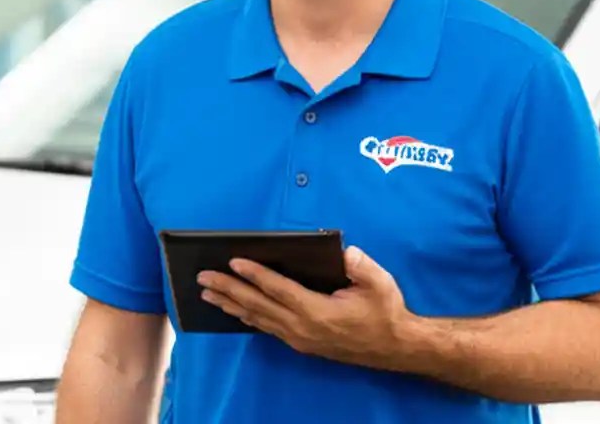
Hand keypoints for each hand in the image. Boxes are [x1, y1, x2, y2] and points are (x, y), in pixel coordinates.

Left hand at [197, 246, 416, 369]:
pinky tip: (235, 310)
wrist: (396, 348)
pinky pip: (267, 328)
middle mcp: (302, 327)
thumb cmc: (386, 312)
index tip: (233, 262)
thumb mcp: (380, 284)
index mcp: (318, 311)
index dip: (255, 275)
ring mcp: (299, 338)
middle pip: (258, 305)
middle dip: (229, 289)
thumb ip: (361, 266)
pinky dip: (247, 317)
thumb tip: (344, 252)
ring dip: (231, 305)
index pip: (279, 289)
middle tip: (203, 277)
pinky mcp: (301, 344)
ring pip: (258, 319)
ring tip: (207, 294)